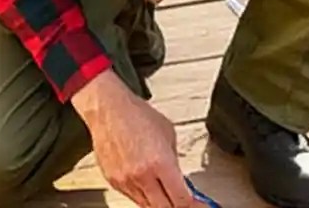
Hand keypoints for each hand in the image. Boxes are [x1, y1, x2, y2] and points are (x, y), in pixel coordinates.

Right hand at [72, 72, 198, 206]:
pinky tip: (149, 186)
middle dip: (177, 206)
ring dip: (160, 202)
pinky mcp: (114, 182)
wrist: (109, 110)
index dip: (194, 206)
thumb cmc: (137, 116)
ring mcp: (126, 181)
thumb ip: (175, 160)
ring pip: (148, 206)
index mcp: (160, 163)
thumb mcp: (169, 134)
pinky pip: (133, 197)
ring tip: (167, 193)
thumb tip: (180, 178)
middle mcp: (142, 176)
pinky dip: (144, 196)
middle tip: (185, 201)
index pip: (181, 199)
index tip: (199, 205)